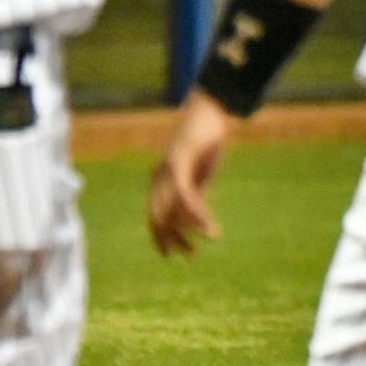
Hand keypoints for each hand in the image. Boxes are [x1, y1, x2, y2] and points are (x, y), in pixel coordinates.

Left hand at [148, 90, 234, 255]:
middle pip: (158, 217)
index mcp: (161, 180)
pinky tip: (210, 227)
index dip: (162, 237)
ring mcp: (167, 170)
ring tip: (208, 239)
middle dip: (172, 238)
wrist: (209, 109)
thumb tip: (195, 213)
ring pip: (172, 209)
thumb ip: (194, 189)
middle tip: (189, 255)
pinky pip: (186, 197)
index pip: (155, 216)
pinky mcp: (180, 163)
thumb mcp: (200, 170)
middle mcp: (159, 177)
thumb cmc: (206, 138)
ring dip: (190, 229)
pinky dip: (198, 214)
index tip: (173, 254)